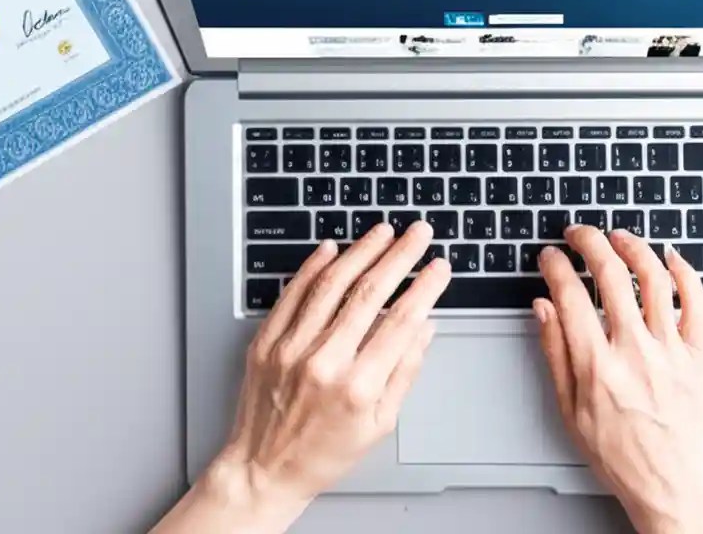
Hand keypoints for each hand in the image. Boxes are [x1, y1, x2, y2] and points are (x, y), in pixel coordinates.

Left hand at [152, 222, 449, 533]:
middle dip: (399, 256)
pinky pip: (293, 294)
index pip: (401, 321)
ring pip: (331, 285)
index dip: (425, 288)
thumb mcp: (380, 425)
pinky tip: (331, 249)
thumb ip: (404, 373)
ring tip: (381, 232)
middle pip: (369, 293)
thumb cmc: (323, 453)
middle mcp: (323, 362)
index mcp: (358, 386)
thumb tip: (424, 329)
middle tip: (417, 234)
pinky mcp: (266, 342)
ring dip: (361, 251)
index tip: (439, 268)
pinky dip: (312, 267)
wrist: (263, 470)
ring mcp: (290, 348)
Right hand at [533, 227, 702, 533]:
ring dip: (633, 247)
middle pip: (611, 275)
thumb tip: (544, 309)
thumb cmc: (620, 453)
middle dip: (589, 243)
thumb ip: (555, 353)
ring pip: (654, 278)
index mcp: (598, 366)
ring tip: (618, 236)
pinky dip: (684, 272)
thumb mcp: (569, 409)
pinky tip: (670, 258)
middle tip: (578, 234)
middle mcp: (635, 351)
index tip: (550, 258)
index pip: (571, 296)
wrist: (670, 479)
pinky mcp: (698, 353)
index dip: (556, 267)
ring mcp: (670, 349)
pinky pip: (696, 301)